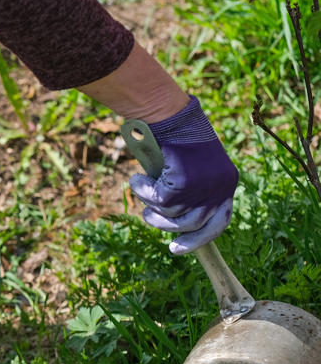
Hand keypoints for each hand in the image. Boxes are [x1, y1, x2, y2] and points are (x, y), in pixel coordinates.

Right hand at [129, 96, 238, 254]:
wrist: (171, 114)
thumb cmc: (178, 137)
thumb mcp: (193, 168)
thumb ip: (192, 193)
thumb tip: (176, 221)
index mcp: (227, 183)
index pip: (219, 222)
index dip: (197, 239)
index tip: (176, 248)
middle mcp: (221, 187)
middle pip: (193, 224)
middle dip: (166, 226)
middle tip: (149, 217)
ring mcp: (204, 186)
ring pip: (171, 214)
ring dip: (150, 204)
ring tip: (141, 188)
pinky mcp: (184, 182)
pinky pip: (158, 200)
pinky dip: (143, 191)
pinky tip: (137, 178)